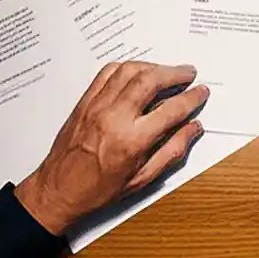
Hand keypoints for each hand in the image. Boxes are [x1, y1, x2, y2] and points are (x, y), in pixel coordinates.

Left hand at [15, 62, 207, 234]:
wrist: (58, 190)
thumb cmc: (96, 189)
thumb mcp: (142, 179)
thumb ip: (171, 151)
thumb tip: (192, 130)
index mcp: (132, 141)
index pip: (171, 110)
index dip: (191, 98)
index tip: (200, 93)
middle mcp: (114, 118)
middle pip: (151, 80)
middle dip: (175, 73)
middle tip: (187, 74)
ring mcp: (97, 106)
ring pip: (130, 70)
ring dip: (153, 66)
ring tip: (166, 71)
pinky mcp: (85, 101)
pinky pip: (107, 72)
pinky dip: (127, 67)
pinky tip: (136, 72)